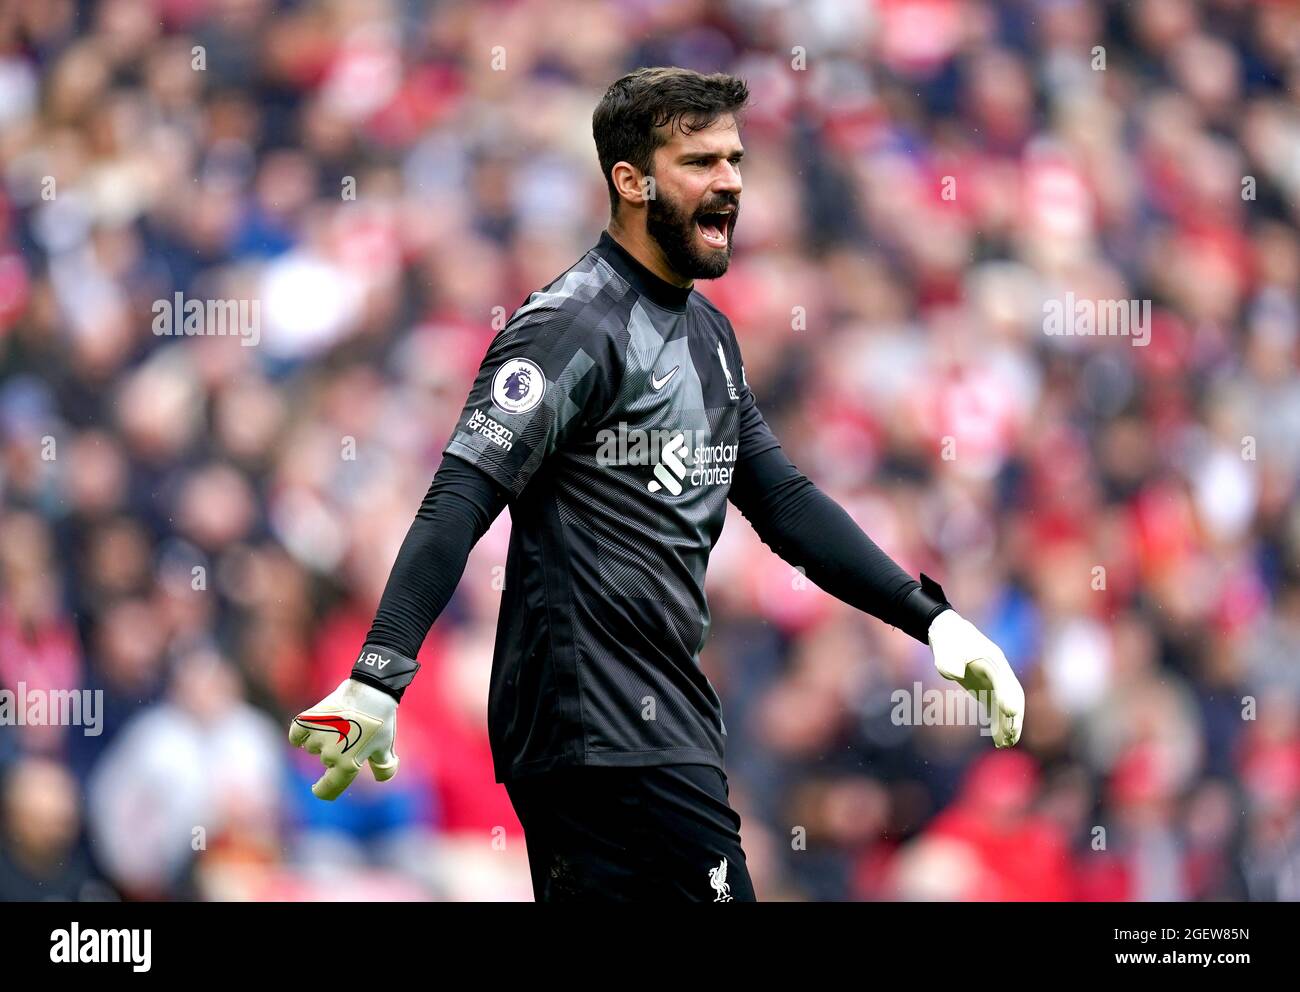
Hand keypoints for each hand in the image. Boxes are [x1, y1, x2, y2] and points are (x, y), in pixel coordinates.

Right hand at [289, 678, 399, 799]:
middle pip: (325, 761)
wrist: (372, 691)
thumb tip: (379, 778)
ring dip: (320, 739)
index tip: (318, 788)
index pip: (328, 789)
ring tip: (338, 724)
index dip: (323, 791)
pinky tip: (307, 729)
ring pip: (311, 746)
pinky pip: (296, 735)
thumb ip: (383, 768)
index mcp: (348, 766)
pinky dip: (299, 734)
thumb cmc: (381, 721)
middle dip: (334, 752)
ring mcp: (318, 738)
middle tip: (350, 735)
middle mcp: (330, 755)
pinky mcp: (309, 721)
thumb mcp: (386, 747)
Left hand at [928, 610, 1024, 747]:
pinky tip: (998, 740)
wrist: (948, 631)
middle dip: (1014, 716)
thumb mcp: (945, 647)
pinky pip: (996, 707)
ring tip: (1006, 744)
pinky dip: (999, 723)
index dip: (1007, 696)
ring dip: (1009, 724)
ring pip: (1007, 704)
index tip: (1010, 713)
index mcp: (992, 659)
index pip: (1003, 680)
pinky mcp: (987, 687)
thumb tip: (954, 674)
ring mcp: (995, 680)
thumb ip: (948, 661)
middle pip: (1012, 695)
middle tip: (1011, 736)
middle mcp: (999, 671)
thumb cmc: (948, 639)